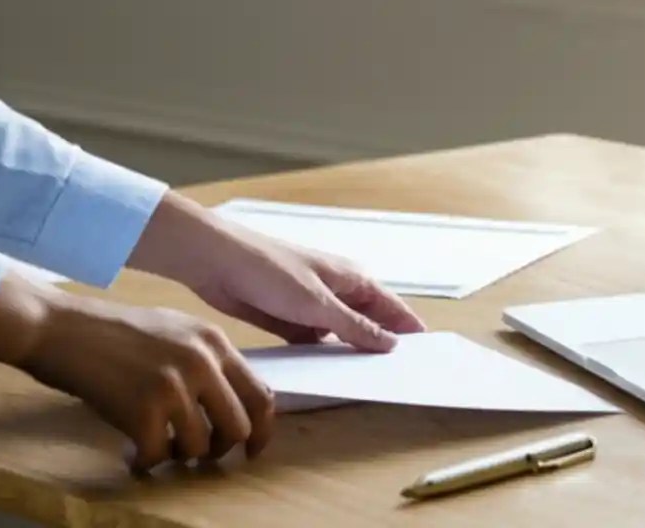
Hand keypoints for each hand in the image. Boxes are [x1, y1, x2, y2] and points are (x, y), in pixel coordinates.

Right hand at [0, 272, 273, 471]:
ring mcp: (173, 386)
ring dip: (180, 455)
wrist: (61, 328)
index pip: (261, 394)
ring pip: (199, 446)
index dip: (262, 429)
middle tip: (201, 454)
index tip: (252, 448)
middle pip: (238, 427)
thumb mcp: (178, 331)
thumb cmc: (115, 332)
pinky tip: (132, 454)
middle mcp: (202, 362)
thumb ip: (209, 360)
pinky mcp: (141, 409)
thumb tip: (234, 401)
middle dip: (221, 449)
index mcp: (215, 342)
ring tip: (158, 446)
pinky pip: (158, 454)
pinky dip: (146, 462)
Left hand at [129, 193, 425, 351]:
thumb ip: (355, 326)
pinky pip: (314, 344)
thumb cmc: (271, 271)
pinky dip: (322, 356)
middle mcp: (337, 292)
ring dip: (350, 354)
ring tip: (366, 382)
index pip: (392, 308)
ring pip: (342, 336)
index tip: (427, 354)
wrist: (217, 263)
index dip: (409, 329)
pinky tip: (328, 376)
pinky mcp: (289, 320)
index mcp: (353, 279)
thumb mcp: (318, 304)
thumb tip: (390, 344)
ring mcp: (313, 307)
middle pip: (370, 323)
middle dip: (382, 346)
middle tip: (398, 376)